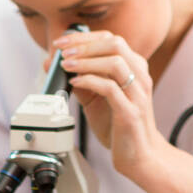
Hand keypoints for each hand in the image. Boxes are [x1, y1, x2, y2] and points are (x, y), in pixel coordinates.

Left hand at [53, 29, 164, 181]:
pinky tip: (75, 83)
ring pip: (115, 62)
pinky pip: (110, 88)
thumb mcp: (96, 98)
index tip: (62, 42)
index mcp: (134, 68)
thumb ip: (80, 80)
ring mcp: (137, 94)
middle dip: (84, 45)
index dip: (84, 37)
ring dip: (85, 61)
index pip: (110, 39)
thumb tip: (53, 63)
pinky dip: (89, 81)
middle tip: (62, 52)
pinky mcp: (130, 112)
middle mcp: (139, 77)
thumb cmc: (119, 125)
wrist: (138, 155)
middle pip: (115, 44)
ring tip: (66, 66)